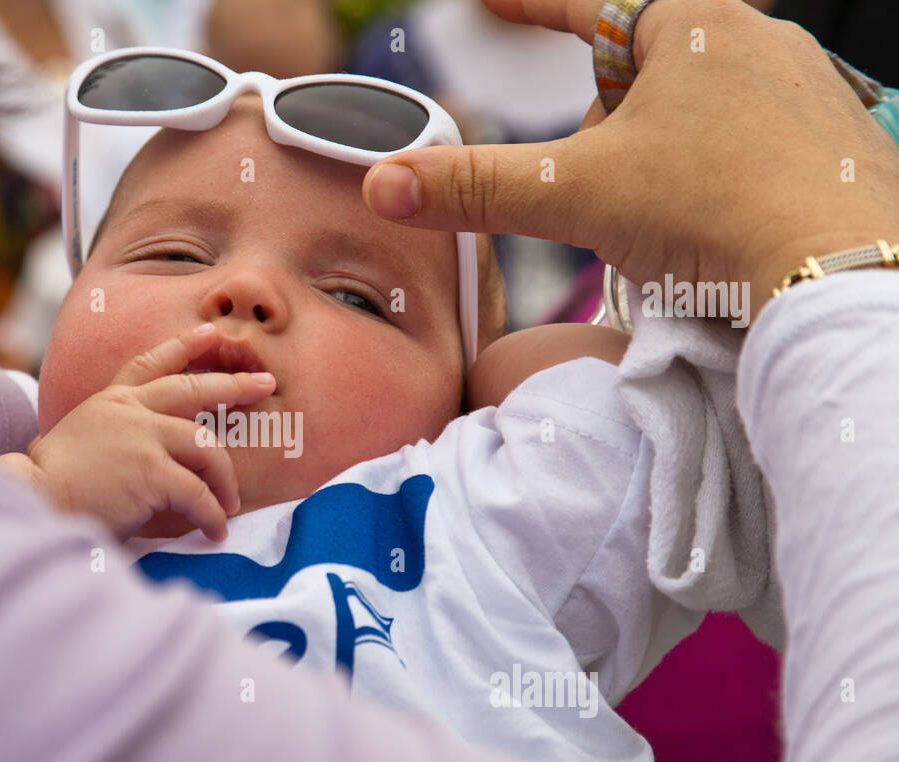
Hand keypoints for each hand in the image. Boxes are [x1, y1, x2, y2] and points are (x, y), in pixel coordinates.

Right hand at [11, 324, 275, 541]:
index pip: (150, 363)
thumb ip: (110, 435)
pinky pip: (198, 492)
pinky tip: (215, 530)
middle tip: (264, 383)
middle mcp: (129, 410)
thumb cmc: (52, 485)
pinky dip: (212, 515)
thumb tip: (134, 453)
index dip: (182, 346)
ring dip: (223, 481)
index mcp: (110, 401)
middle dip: (234, 384)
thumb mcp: (79, 441)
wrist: (34, 500)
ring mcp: (142, 436)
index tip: (210, 332)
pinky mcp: (151, 470)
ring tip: (228, 505)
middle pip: (193, 389)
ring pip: (206, 448)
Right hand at [363, 0, 898, 318]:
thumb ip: (476, 188)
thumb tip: (386, 185)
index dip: (530, 7)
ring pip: (695, 113)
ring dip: (658, 158)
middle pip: (641, 73)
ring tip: (661, 218)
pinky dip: (712, 181)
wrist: (839, 271)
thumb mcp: (575, 196)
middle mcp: (758, 43)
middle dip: (604, 125)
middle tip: (597, 184)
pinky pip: (746, 147)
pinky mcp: (831, 145)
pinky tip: (712, 227)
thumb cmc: (714, 213)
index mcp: (693, 30)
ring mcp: (803, 92)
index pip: (587, 5)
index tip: (492, 5)